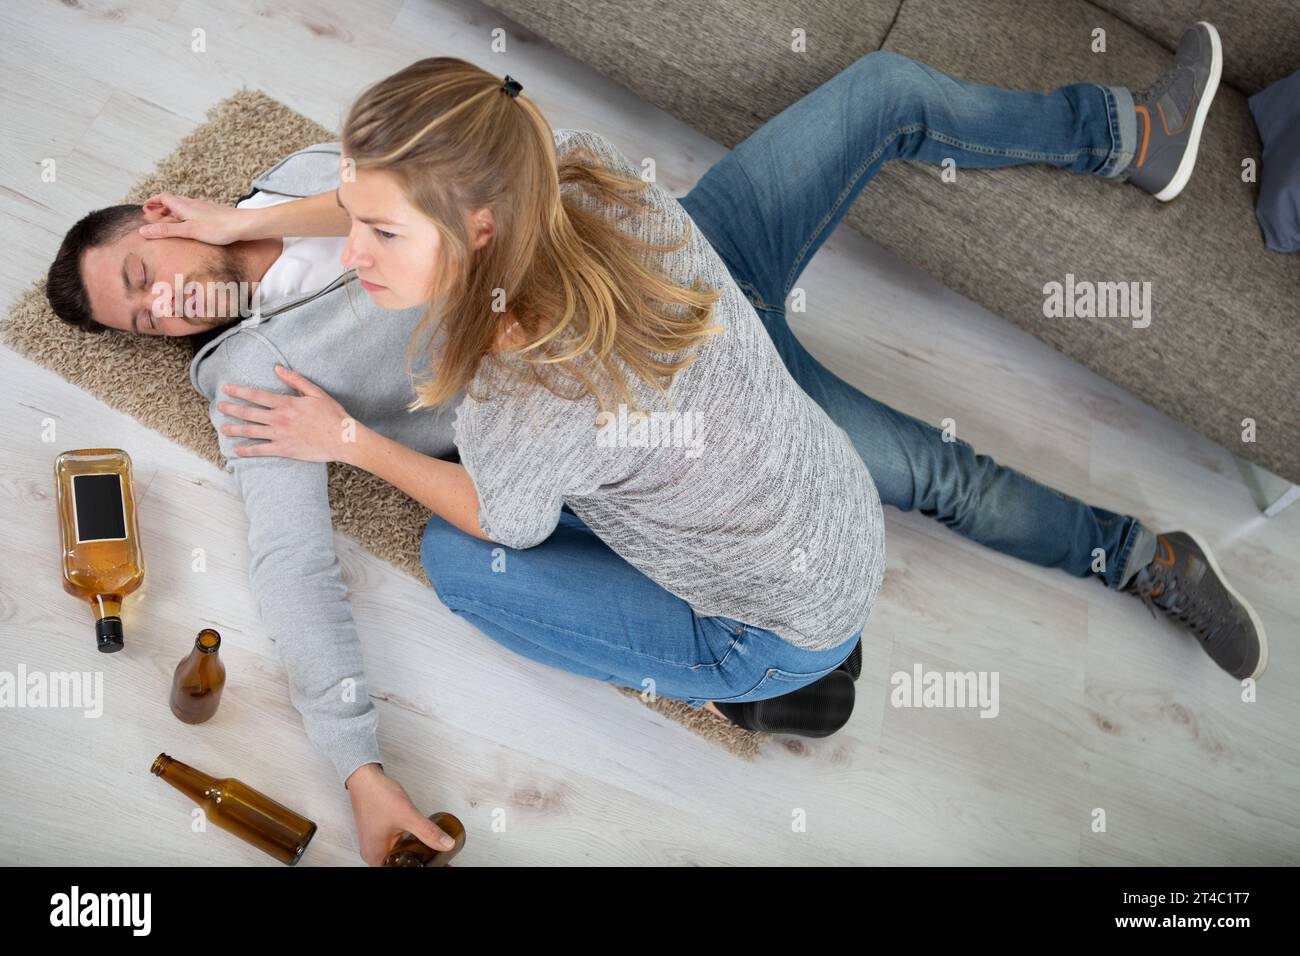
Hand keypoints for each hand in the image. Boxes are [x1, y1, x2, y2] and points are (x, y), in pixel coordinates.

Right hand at [138, 192, 251, 243]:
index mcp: (184, 205)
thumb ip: (166, 231)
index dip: (153, 201)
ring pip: (184, 205)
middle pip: (173, 200)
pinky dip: (186, 214)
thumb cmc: (218, 228)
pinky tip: (191, 224)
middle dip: (161, 206)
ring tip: (170, 221)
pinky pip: (195, 210)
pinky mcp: (214, 212)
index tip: (145, 209)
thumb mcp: (189, 231)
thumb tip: (143, 230)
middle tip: (154, 216)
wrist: (244, 224)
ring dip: (174, 211)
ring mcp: (204, 207)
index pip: (163, 197)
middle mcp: (193, 203)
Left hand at [218, 366, 361, 463]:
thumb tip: (277, 369)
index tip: (227, 388)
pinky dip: (247, 450)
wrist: (342, 438)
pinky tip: (237, 450)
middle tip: (220, 406)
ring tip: (223, 428)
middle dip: (232, 409)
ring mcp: (280, 435)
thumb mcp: (316, 392)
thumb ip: (295, 380)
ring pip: (251, 431)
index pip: (256, 395)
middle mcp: (279, 419)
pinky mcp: (284, 449)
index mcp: (286, 403)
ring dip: (235, 429)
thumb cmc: (332, 414)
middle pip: (249, 413)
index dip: (239, 391)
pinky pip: (261, 450)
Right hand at [345, 764, 457, 866]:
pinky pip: (392, 847)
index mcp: (376, 856)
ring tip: (430, 853)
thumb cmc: (378, 796)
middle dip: (416, 863)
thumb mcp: (407, 816)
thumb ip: (428, 832)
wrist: (365, 777)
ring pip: (395, 857)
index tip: (432, 864)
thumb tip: (447, 844)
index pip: (398, 870)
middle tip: (435, 859)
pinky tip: (416, 842)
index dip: (416, 867)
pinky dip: (405, 847)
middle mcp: (372, 853)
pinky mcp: (376, 834)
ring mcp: (373, 844)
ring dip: (411, 856)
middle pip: (397, 866)